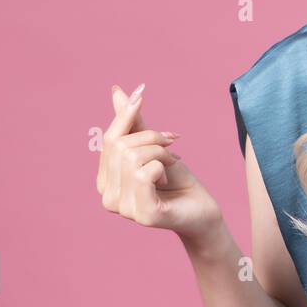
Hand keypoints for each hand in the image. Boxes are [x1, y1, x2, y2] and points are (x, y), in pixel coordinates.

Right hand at [95, 83, 220, 238]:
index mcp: (105, 180)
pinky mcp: (142, 214)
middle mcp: (107, 197)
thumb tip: (117, 91)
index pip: (109, 139)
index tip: (141, 95)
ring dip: (161, 154)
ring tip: (170, 165)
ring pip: (133, 158)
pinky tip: (168, 179)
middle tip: (171, 147)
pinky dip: (163, 167)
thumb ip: (133, 123)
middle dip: (153, 138)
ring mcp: (123, 208)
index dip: (126, 115)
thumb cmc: (177, 180)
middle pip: (121, 146)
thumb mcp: (154, 147)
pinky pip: (145, 173)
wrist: (201, 208)